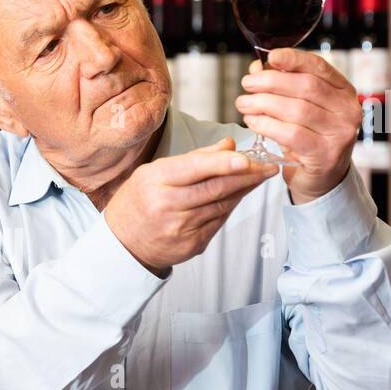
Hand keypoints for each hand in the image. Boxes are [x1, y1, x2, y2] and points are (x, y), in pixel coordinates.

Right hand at [105, 137, 278, 273]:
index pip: (196, 170)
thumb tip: (228, 145)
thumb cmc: (139, 200)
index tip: (247, 158)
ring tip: (258, 177)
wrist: (123, 243)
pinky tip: (238, 195)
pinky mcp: (192, 245)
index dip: (223, 163)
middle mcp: (168, 206)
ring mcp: (181, 228)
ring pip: (222, 205)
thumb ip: (194, 158)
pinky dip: (231, 206)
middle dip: (246, 176)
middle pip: (215, 188)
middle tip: (267, 166)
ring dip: (243, 190)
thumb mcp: (156, 172)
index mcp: (156, 182)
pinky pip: (219, 221)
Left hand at [234, 48, 361, 203]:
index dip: (294, 59)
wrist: (321, 179)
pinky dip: (267, 125)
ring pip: (297, 110)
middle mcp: (347, 110)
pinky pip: (291, 134)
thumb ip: (281, 87)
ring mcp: (340, 133)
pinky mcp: (325, 154)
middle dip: (271, 82)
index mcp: (344, 92)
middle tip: (247, 84)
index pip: (320, 68)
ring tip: (244, 103)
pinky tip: (252, 122)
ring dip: (264, 104)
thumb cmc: (309, 139)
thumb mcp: (299, 109)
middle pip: (306, 87)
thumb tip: (256, 68)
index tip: (270, 57)